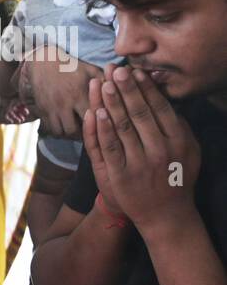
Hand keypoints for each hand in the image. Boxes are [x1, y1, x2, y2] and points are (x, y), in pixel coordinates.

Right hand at [23, 48, 100, 138]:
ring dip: (72, 135)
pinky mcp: (41, 111)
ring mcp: (51, 108)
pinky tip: (67, 130)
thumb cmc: (71, 66)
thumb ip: (107, 82)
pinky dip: (59, 133)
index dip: (101, 124)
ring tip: (82, 133)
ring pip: (62, 132)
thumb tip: (126, 90)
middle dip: (85, 134)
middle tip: (95, 134)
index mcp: (79, 92)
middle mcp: (64, 103)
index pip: (93, 116)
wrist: (42, 62)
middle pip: (75, 130)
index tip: (108, 127)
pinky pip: (50, 129)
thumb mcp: (90, 70)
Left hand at [83, 66, 200, 232]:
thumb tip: (167, 98)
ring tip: (102, 83)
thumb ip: (180, 126)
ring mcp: (139, 163)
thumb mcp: (188, 150)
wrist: (166, 215)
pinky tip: (96, 112)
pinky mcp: (120, 175)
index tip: (134, 71)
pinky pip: (109, 147)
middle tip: (114, 69)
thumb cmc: (176, 177)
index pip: (160, 108)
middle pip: (140, 113)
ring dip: (111, 103)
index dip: (145, 89)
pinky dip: (102, 128)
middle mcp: (160, 151)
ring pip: (122, 127)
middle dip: (126, 89)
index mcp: (179, 141)